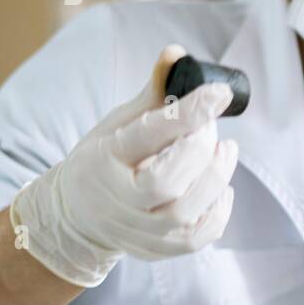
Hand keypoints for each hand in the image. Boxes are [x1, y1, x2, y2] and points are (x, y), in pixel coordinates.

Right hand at [10, 45, 238, 286]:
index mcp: (104, 160)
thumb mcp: (118, 123)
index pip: (148, 136)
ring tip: (225, 150)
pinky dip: (219, 210)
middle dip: (200, 149)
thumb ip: (152, 94)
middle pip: (168, 181)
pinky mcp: (159, 250)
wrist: (78, 216)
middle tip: (211, 129)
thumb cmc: (105, 160)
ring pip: (187, 211)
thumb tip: (176, 54)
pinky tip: (221, 187)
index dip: (186, 113)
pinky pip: (199, 236)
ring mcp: (139, 232)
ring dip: (216, 177)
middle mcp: (118, 202)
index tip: (218, 93)